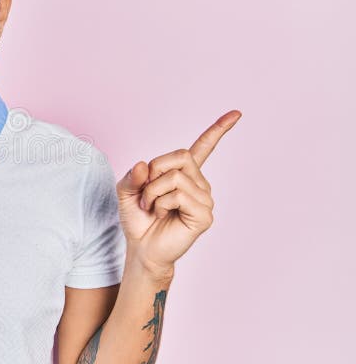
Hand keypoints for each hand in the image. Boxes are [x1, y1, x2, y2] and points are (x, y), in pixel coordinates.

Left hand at [116, 110, 241, 275]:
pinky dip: (161, 204)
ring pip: (175, 177)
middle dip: (154, 172)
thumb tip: (143, 165)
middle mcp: (199, 184)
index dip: (218, 130)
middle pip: (180, 156)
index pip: (203, 147)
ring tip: (152, 207)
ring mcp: (204, 199)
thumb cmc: (138, 220)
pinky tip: (162, 215)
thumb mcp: (126, 192)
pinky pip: (179, 195)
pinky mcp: (204, 215)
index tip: (236, 113)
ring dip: (153, 192)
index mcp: (184, 174)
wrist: (142, 249)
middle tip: (146, 192)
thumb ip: (131, 175)